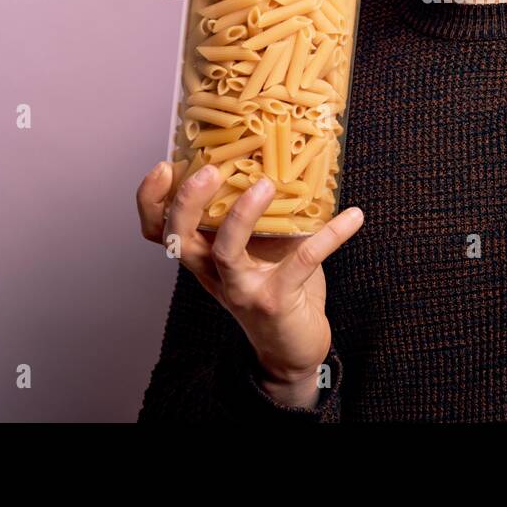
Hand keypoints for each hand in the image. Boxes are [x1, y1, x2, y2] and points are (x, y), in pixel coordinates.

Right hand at [135, 161, 364, 404]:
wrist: (292, 348)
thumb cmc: (276, 287)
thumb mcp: (259, 248)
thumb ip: (260, 214)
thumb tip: (287, 157)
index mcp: (204, 254)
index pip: (159, 228)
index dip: (152, 199)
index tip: (165, 165)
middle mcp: (213, 271)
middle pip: (178, 237)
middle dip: (187, 201)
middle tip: (210, 170)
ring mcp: (241, 288)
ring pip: (227, 250)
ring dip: (243, 214)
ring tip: (267, 184)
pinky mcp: (275, 302)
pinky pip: (301, 261)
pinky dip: (330, 235)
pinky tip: (354, 216)